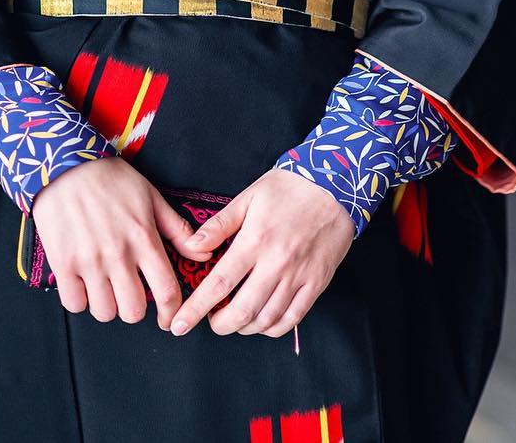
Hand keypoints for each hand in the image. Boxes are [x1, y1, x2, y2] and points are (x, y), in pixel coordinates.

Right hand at [31, 155, 206, 329]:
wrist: (67, 163)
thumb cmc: (111, 178)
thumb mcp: (151, 197)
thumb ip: (177, 231)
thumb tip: (203, 255)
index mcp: (144, 238)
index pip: (167, 292)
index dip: (171, 313)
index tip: (168, 318)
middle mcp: (118, 254)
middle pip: (134, 311)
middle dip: (135, 307)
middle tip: (131, 293)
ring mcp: (89, 261)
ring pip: (104, 312)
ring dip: (108, 304)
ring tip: (105, 285)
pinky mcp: (63, 263)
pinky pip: (75, 304)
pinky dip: (80, 299)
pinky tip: (84, 282)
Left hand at [167, 169, 354, 337]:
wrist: (335, 186)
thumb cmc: (288, 188)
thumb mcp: (248, 197)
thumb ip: (219, 225)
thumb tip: (192, 247)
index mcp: (255, 241)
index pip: (219, 283)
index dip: (196, 308)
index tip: (180, 324)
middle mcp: (276, 264)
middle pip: (243, 311)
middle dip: (221, 325)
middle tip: (211, 322)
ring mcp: (299, 276)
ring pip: (267, 320)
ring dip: (245, 328)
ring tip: (235, 321)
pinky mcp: (316, 283)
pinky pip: (293, 318)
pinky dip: (273, 328)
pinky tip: (262, 322)